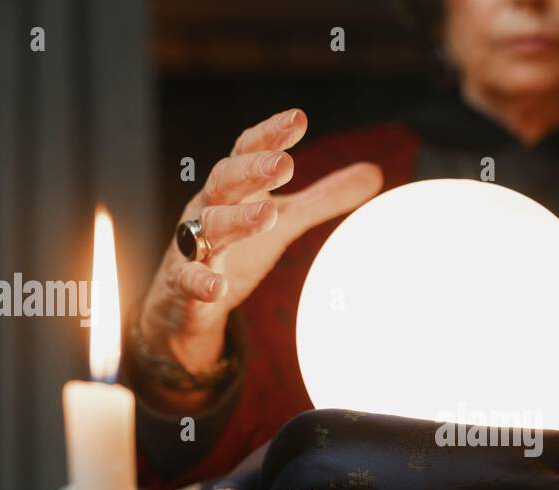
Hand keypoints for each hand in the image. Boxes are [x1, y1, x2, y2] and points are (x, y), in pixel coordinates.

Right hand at [139, 107, 382, 376]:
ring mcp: (192, 245)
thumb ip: (323, 198)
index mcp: (234, 189)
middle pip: (225, 181)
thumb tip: (375, 172)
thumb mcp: (283, 220)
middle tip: (284, 163)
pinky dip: (201, 281)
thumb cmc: (235, 248)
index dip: (269, 135)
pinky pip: (189, 279)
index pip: (247, 152)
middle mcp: (209, 208)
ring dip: (236, 220)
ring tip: (267, 216)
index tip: (298, 119)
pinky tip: (219, 287)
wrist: (183, 301)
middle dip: (252, 170)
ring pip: (209, 226)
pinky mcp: (183, 283)